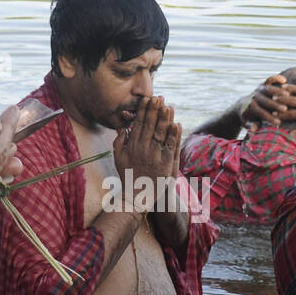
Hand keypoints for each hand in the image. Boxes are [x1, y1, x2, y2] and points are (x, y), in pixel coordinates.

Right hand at [112, 96, 180, 212]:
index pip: (139, 124)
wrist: (137, 196)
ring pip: (162, 133)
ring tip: (168, 106)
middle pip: (151, 125)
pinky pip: (171, 146)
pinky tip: (176, 124)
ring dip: (165, 118)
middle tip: (159, 97)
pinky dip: (174, 134)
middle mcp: (143, 149)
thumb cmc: (128, 176)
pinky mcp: (166, 164)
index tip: (147, 100)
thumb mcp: (118, 159)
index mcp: (132, 146)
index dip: (144, 111)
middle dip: (155, 110)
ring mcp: (155, 156)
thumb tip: (122, 127)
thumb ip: (119, 142)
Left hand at [240, 74, 287, 127]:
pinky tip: (284, 80)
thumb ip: (251, 126)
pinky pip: (269, 79)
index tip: (278, 123)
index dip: (269, 118)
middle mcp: (254, 97)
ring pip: (268, 89)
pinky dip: (276, 78)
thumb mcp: (247, 124)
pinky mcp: (263, 84)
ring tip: (289, 95)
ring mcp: (258, 89)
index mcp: (251, 107)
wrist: (243, 106)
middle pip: (265, 100)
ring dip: (278, 92)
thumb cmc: (249, 118)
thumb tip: (254, 129)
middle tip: (285, 109)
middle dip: (275, 105)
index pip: (260, 113)